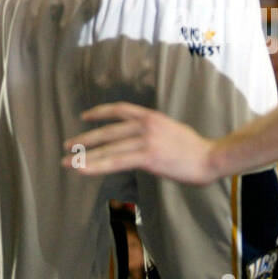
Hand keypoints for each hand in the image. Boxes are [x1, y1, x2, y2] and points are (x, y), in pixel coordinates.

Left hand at [61, 103, 218, 184]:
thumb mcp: (170, 130)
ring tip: (67, 162)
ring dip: (84, 156)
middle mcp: (145, 125)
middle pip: (107, 131)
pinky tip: (83, 169)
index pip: (119, 109)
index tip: (84, 116)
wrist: (211, 157)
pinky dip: (96, 165)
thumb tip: (137, 141)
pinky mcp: (148, 157)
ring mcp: (145, 140)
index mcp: (151, 116)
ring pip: (108, 148)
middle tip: (66, 145)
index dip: (100, 112)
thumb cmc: (194, 149)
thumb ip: (152, 132)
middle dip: (84, 139)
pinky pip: (116, 161)